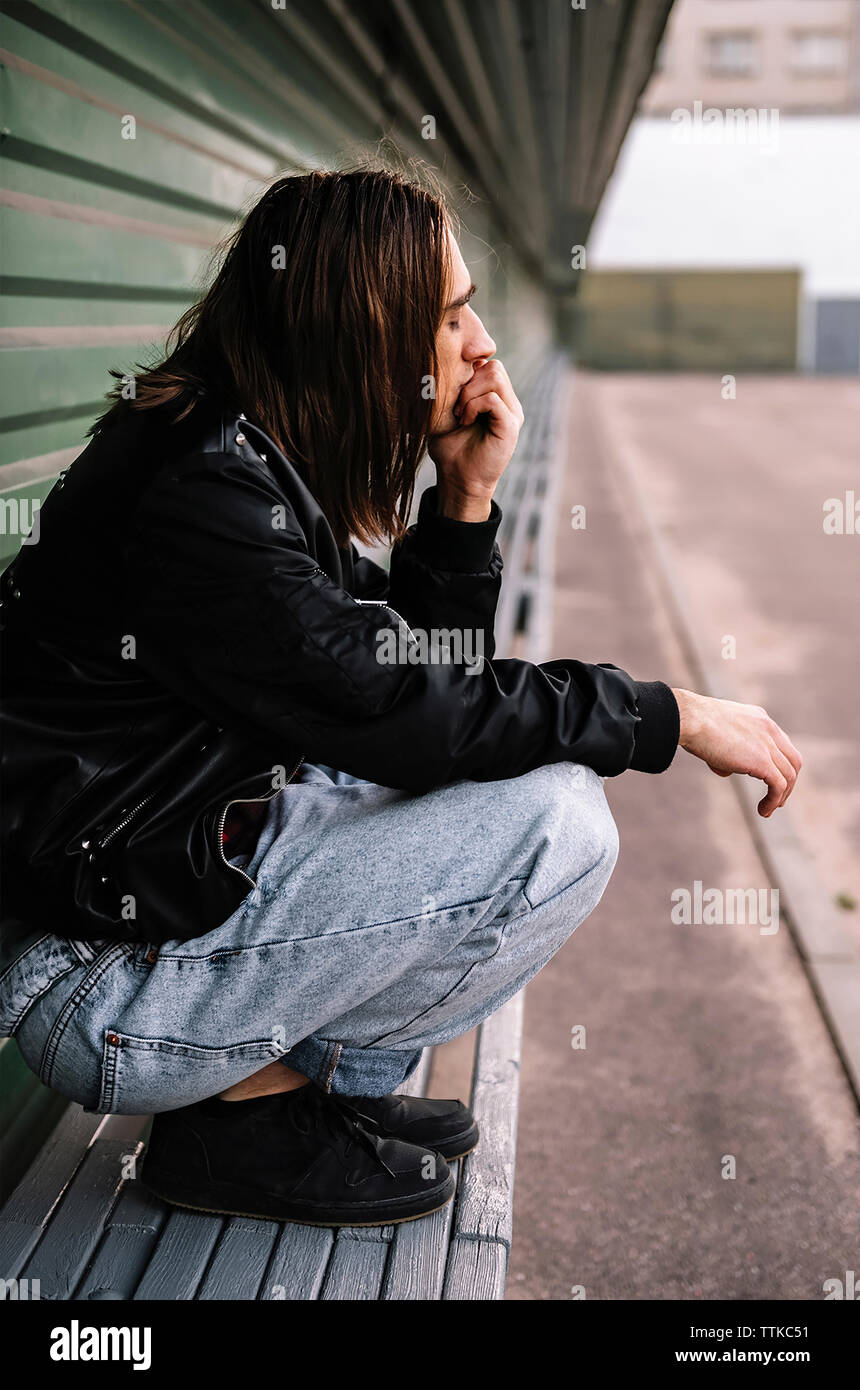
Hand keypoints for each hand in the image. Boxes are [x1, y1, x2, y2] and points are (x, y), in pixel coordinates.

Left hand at [428, 359, 523, 521]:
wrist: (458, 480)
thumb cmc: (450, 448)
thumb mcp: (446, 412)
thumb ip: (453, 388)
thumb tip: (447, 361)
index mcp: (496, 397)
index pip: (488, 364)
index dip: (467, 371)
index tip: (450, 392)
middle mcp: (508, 403)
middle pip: (494, 366)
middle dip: (468, 381)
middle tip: (454, 406)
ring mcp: (512, 414)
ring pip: (495, 376)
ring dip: (470, 393)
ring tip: (459, 414)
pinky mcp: (510, 426)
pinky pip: (493, 399)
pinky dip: (474, 406)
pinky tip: (464, 421)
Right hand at [672, 688, 801, 817]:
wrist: (690, 718)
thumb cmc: (692, 724)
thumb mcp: (715, 735)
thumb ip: (725, 751)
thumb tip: (727, 771)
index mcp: (759, 718)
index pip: (780, 744)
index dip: (779, 765)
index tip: (772, 781)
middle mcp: (769, 729)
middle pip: (793, 760)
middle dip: (788, 782)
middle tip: (778, 799)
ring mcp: (768, 744)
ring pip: (789, 775)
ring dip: (781, 796)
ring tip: (768, 810)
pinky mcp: (762, 760)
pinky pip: (778, 785)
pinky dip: (774, 800)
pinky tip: (763, 811)